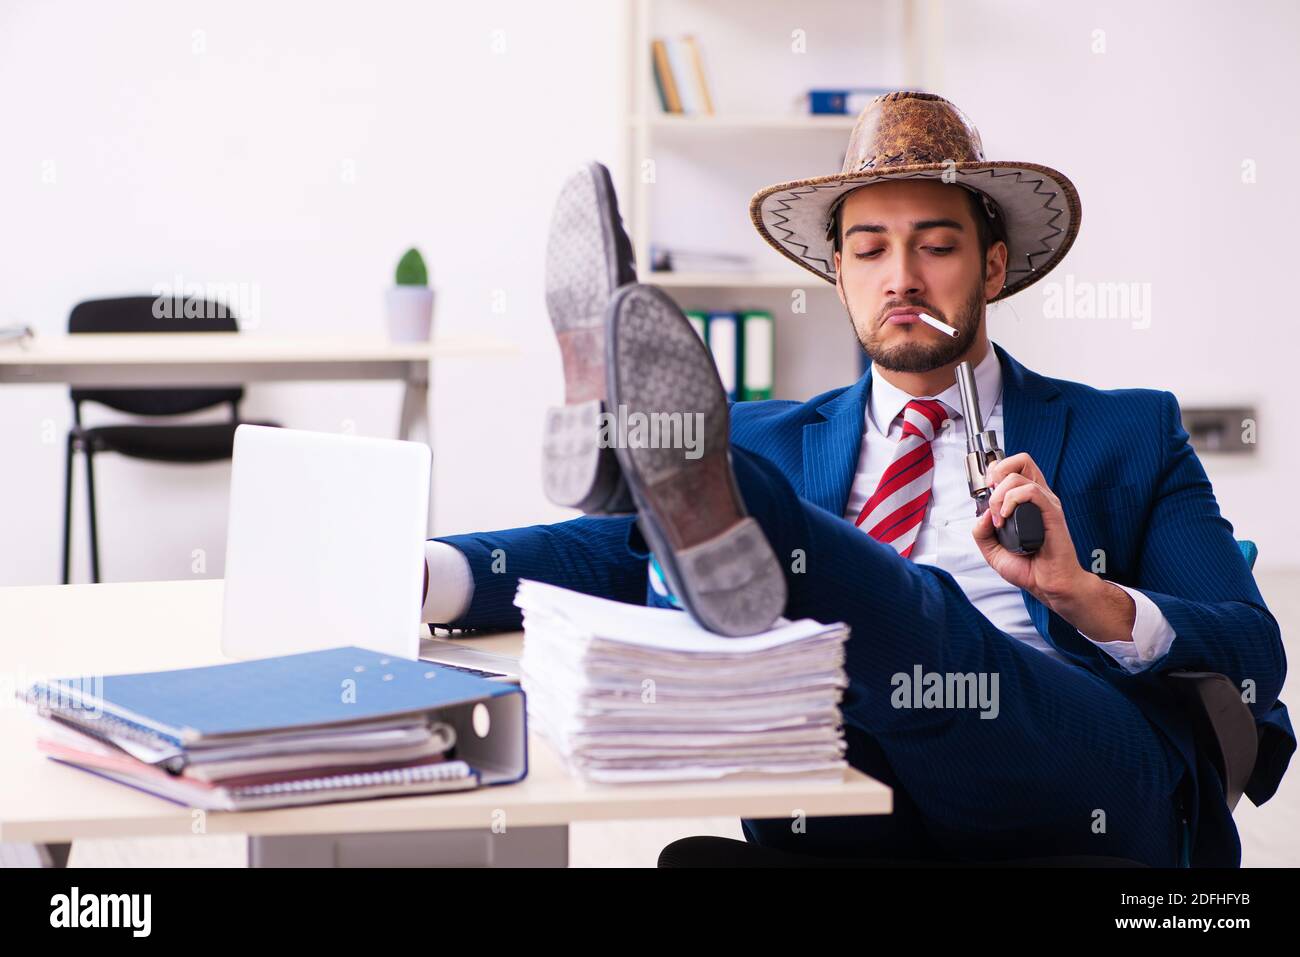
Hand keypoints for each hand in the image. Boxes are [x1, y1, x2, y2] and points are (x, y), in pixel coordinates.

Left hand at [971, 452, 1087, 609]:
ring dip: (999, 496)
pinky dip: (1011, 501)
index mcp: (1026, 502)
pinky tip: (1006, 518)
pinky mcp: (1052, 512)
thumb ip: (981, 532)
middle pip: (1021, 460)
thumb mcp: (993, 551)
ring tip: (999, 519)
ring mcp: (1045, 503)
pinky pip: (1031, 491)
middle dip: (997, 471)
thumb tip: (981, 514)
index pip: (1014, 468)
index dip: (995, 472)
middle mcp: (1037, 498)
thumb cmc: (1030, 568)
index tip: (986, 492)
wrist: (1049, 585)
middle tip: (991, 495)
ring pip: (1019, 475)